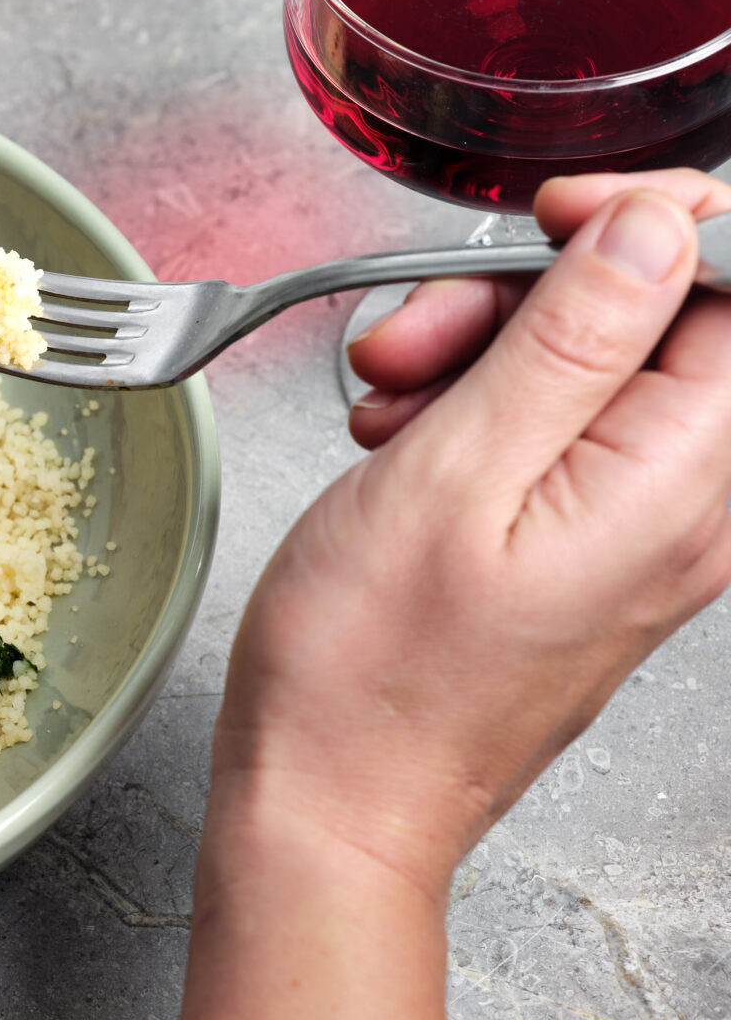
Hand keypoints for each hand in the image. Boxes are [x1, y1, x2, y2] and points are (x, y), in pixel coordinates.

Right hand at [159, 172, 730, 1019]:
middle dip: (526, 298)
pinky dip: (471, 415)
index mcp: (682, 482)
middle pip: (654, 323)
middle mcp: (687, 508)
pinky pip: (555, 439)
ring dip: (479, 356)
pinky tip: (397, 443)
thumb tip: (655, 225)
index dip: (647, 224)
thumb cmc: (372, 669)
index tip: (545, 218)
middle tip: (412, 339)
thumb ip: (569, 336)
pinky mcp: (582, 551)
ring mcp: (636, 534)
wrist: (332, 801)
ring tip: (381, 404)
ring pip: (590, 374)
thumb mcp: (455, 470)